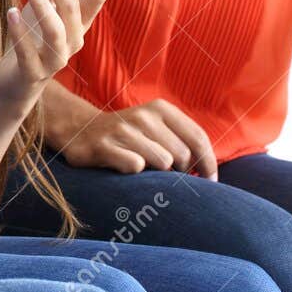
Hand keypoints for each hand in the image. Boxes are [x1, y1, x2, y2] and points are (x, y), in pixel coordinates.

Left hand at [0, 0, 106, 106]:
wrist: (16, 81)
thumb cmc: (33, 39)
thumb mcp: (45, 8)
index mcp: (78, 25)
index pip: (96, 1)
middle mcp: (72, 42)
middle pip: (72, 10)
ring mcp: (54, 60)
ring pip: (54, 31)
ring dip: (41, 4)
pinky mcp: (33, 73)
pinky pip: (27, 52)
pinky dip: (19, 32)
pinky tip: (10, 12)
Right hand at [55, 97, 218, 180]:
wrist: (80, 130)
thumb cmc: (129, 137)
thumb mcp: (157, 129)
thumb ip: (184, 143)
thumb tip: (211, 172)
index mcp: (161, 109)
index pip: (198, 138)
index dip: (208, 164)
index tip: (210, 182)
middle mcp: (143, 115)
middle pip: (181, 155)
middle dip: (179, 172)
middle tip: (166, 176)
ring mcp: (122, 129)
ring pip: (161, 162)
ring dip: (156, 174)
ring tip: (144, 171)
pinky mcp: (103, 145)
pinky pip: (134, 166)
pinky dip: (134, 173)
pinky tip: (124, 170)